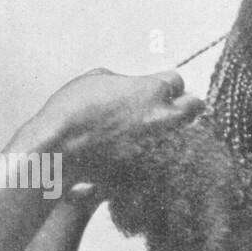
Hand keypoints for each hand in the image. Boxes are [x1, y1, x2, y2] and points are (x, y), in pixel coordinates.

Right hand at [34, 69, 202, 182]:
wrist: (57, 152)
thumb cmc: (71, 113)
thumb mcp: (97, 79)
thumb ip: (126, 81)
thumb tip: (133, 87)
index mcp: (151, 90)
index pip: (178, 81)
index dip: (166, 86)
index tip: (157, 92)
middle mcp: (162, 119)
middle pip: (194, 108)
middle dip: (183, 106)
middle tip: (167, 111)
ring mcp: (158, 148)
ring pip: (180, 137)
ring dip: (167, 134)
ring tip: (144, 137)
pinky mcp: (149, 171)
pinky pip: (162, 161)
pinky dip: (152, 158)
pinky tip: (133, 157)